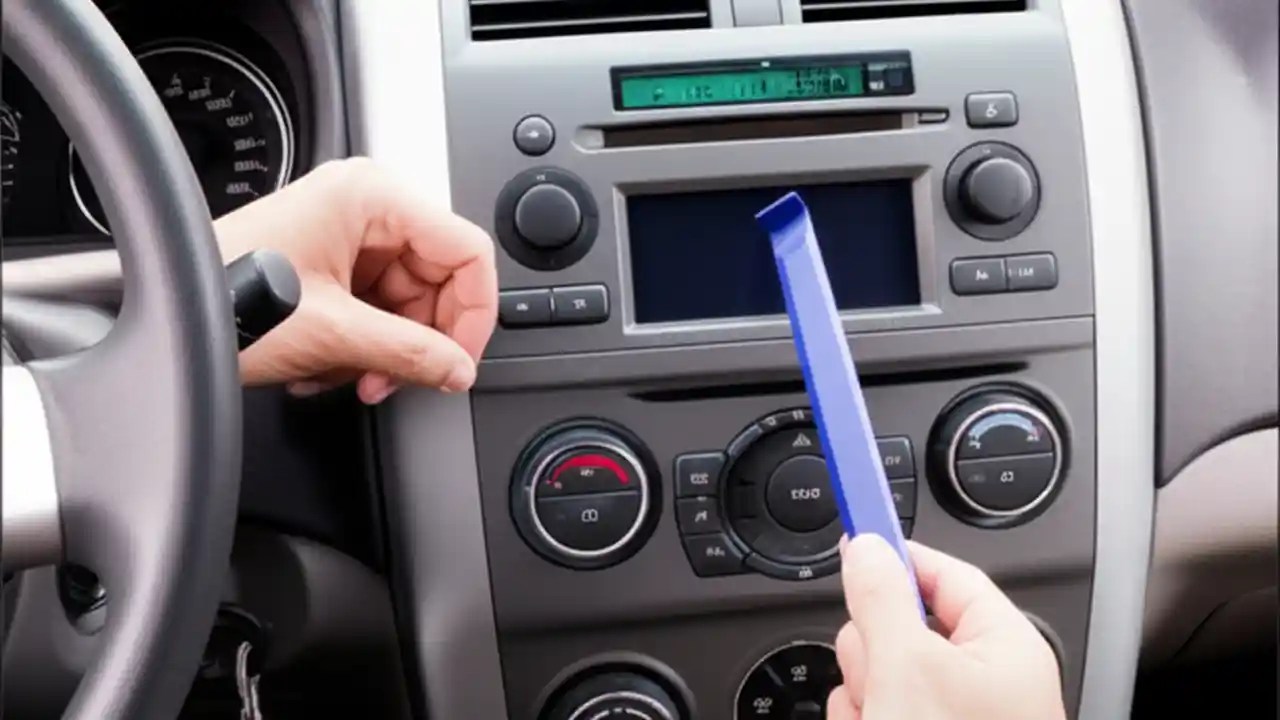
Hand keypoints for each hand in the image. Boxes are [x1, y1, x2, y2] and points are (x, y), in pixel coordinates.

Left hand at [216, 157, 497, 403]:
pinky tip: (330, 364)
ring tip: (349, 374)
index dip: (475, 313)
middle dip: (420, 340)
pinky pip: (378, 308)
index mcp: (374, 197)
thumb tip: (458, 369)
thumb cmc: (218, 293)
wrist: (158, 307)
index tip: (461, 360)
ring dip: (387, 350)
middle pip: (440, 282)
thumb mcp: (331, 332)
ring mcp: (349, 233)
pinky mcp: (333, 261)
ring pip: (409, 302)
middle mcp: (367, 206)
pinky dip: (363, 345)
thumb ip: (409, 353)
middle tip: (397, 377)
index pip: (467, 252)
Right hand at [827, 535, 1066, 719]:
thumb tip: (867, 547)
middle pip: (905, 626)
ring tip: (877, 717)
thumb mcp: (908, 670)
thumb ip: (882, 600)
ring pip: (886, 672)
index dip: (897, 557)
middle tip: (876, 675)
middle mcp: (988, 681)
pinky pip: (882, 708)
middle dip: (873, 651)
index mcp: (1006, 648)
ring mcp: (958, 715)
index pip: (946, 574)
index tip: (855, 539)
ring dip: (866, 694)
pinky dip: (867, 719)